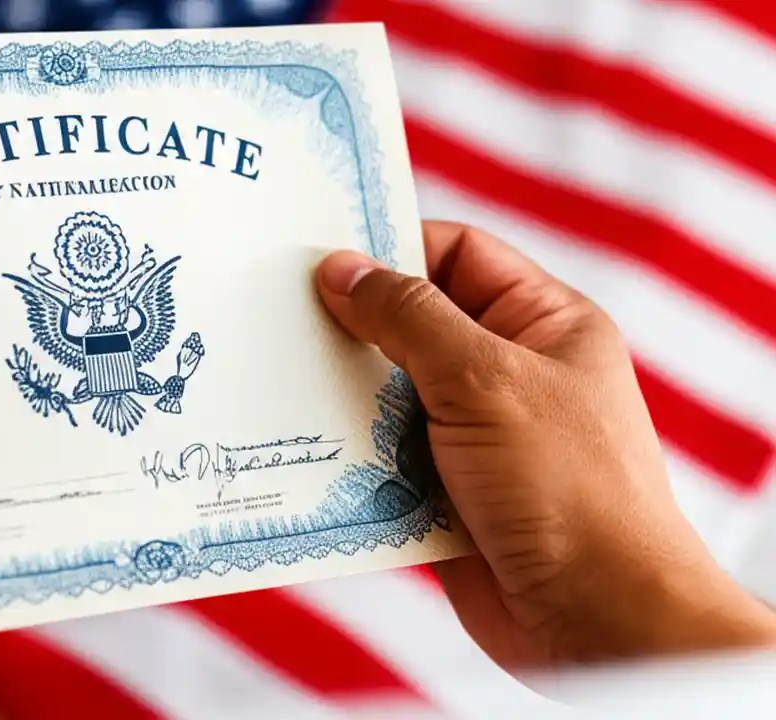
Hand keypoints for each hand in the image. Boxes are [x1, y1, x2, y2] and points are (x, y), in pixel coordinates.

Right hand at [316, 222, 775, 668]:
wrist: (598, 621)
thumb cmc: (568, 488)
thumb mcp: (486, 379)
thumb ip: (409, 317)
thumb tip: (340, 269)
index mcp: (542, 323)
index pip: (458, 255)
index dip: (392, 247)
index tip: (318, 253)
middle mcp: (507, 373)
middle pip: (411, 325)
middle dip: (350, 326)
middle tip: (278, 317)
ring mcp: (473, 436)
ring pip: (386, 394)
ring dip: (340, 395)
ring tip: (276, 382)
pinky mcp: (443, 493)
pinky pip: (379, 458)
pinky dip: (344, 455)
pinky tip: (298, 448)